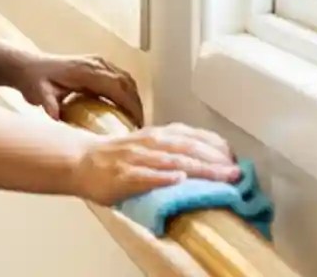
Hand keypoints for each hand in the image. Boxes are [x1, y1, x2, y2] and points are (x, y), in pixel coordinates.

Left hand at [14, 54, 145, 126]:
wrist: (27, 66)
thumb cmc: (34, 81)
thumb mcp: (39, 94)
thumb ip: (49, 105)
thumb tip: (56, 119)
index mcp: (86, 70)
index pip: (117, 86)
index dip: (130, 105)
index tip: (137, 123)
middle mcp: (95, 63)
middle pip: (127, 82)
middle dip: (137, 104)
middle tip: (141, 126)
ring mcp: (97, 62)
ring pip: (126, 79)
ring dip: (134, 98)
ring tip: (136, 120)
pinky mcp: (97, 64)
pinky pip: (119, 78)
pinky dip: (127, 92)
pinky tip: (125, 109)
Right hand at [71, 123, 239, 205]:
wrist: (80, 160)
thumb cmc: (118, 157)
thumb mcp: (147, 146)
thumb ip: (172, 150)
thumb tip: (207, 161)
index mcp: (158, 135)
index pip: (192, 136)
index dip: (215, 146)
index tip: (235, 158)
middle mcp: (150, 142)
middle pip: (188, 149)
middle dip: (214, 160)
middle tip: (236, 173)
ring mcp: (136, 158)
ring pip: (172, 161)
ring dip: (199, 169)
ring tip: (220, 177)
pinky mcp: (123, 176)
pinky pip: (145, 175)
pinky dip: (162, 177)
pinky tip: (178, 180)